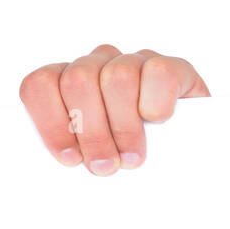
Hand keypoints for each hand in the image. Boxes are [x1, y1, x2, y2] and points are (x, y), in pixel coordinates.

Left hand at [18, 44, 208, 175]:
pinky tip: (158, 121)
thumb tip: (63, 163)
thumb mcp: (90, 155)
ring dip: (123, 126)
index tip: (69, 158)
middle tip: (104, 166)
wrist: (190, 157)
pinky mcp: (174, 67)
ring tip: (131, 158)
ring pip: (116, 78)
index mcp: (66, 81)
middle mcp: (97, 64)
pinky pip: (157, 72)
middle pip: (77, 81)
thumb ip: (70, 150)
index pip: (39, 84)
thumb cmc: (127, 158)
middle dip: (90, 131)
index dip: (49, 121)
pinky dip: (156, 101)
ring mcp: (134, 62)